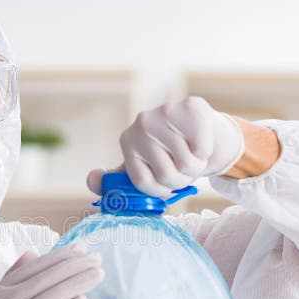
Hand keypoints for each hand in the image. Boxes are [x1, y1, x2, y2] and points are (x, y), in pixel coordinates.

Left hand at [87, 97, 244, 197]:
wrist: (202, 133)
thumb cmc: (171, 156)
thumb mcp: (142, 168)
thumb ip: (116, 181)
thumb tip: (92, 179)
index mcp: (128, 141)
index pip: (143, 182)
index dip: (160, 190)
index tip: (164, 183)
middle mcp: (142, 124)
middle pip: (168, 176)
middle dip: (181, 180)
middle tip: (182, 168)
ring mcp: (165, 112)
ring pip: (187, 165)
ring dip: (196, 168)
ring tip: (191, 155)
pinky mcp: (192, 108)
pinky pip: (202, 149)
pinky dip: (206, 153)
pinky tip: (200, 142)